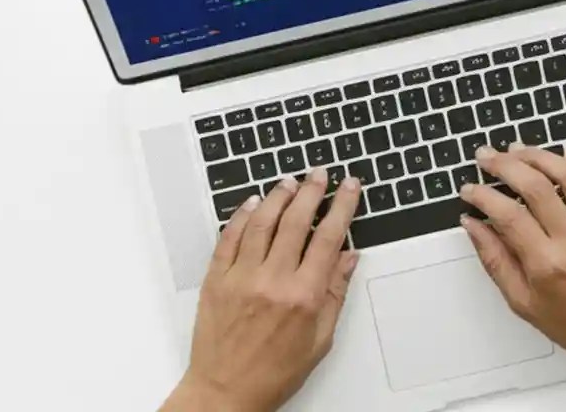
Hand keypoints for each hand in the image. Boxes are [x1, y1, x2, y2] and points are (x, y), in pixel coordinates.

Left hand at [161, 169, 361, 411]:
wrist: (225, 393)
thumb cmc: (273, 373)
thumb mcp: (320, 339)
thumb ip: (335, 293)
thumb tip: (348, 257)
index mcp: (304, 296)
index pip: (328, 237)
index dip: (342, 206)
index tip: (349, 188)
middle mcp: (272, 281)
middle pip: (296, 221)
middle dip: (312, 191)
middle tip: (320, 174)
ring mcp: (241, 278)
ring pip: (262, 222)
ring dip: (279, 196)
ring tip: (290, 182)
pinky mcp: (216, 280)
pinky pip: (229, 238)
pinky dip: (242, 216)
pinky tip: (254, 204)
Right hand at [458, 144, 565, 386]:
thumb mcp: (522, 302)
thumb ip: (494, 260)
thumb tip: (472, 224)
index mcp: (546, 265)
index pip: (507, 214)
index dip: (482, 195)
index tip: (469, 189)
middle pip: (535, 185)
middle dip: (503, 164)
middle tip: (486, 157)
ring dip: (539, 155)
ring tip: (518, 150)